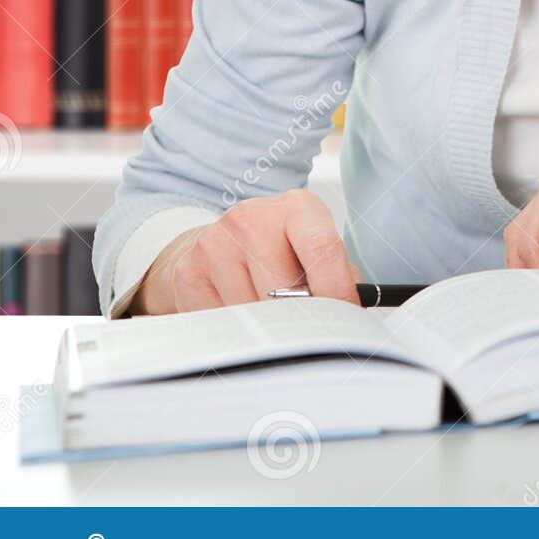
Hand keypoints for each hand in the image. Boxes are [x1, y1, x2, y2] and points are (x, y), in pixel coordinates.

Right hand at [133, 190, 360, 314]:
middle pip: (285, 289)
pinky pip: (222, 321)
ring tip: (272, 316)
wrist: (223, 244)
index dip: (336, 292)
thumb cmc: (283, 252)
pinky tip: (242, 313)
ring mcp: (216, 242)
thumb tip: (350, 315)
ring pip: (252, 311)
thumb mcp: (316, 252)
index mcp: (298, 207)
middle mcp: (253, 217)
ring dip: (267, 327)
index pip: (322, 249)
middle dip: (300, 318)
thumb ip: (340, 276)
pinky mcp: (189, 271)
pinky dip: (237, 329)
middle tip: (305, 330)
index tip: (343, 320)